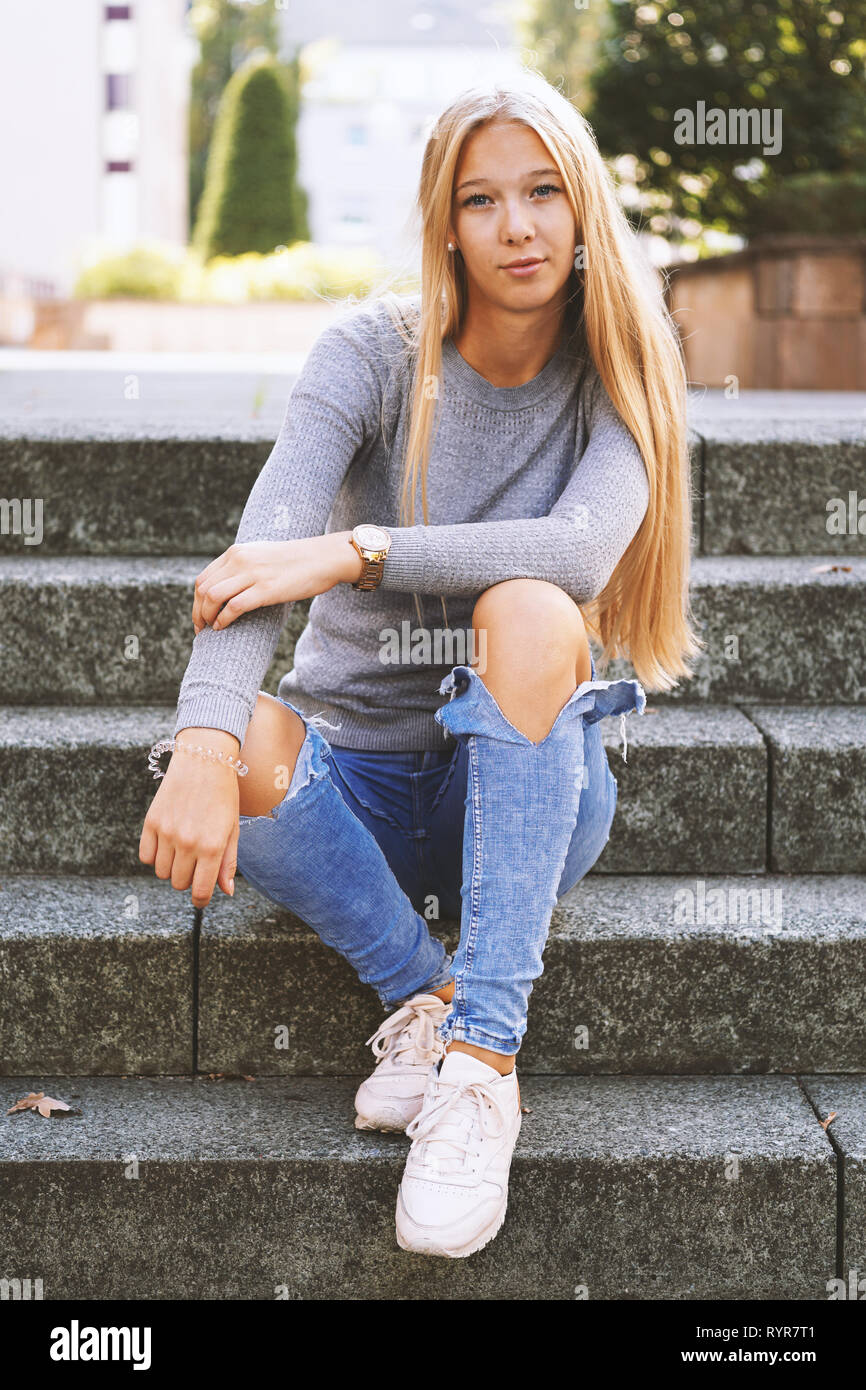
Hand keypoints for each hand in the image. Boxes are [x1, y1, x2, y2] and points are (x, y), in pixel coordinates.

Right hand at [139, 729, 241, 907]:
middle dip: (187, 879)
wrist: (204, 760)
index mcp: (212, 847)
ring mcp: (167, 833)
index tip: (200, 898)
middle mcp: (188, 843)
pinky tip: (166, 843)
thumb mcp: (232, 829)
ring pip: (162, 872)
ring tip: (182, 849)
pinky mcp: (151, 822)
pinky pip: (146, 856)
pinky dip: (154, 856)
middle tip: (195, 863)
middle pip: (179, 884)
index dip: (200, 900)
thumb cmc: (223, 795)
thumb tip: (226, 892)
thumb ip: (228, 863)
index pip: (200, 891)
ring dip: (171, 867)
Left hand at [192, 532, 361, 633]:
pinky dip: (223, 620)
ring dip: (207, 617)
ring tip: (211, 629)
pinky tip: (223, 627)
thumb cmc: (296, 561)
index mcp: (236, 552)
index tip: (200, 616)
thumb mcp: (262, 555)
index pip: (203, 578)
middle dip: (197, 612)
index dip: (196, 601)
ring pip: (213, 597)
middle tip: (201, 629)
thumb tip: (229, 585)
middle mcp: (240, 560)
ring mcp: (252, 574)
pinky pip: (233, 607)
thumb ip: (243, 565)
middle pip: (203, 589)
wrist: (323, 558)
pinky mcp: (265, 590)